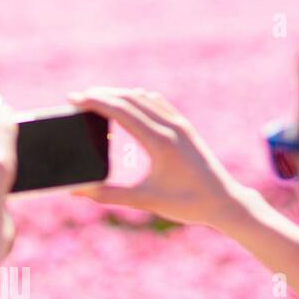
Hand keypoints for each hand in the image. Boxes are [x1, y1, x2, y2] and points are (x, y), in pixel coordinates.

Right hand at [67, 87, 250, 228]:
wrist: (225, 202)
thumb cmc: (187, 204)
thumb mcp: (144, 200)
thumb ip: (108, 194)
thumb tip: (76, 191)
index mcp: (159, 142)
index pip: (121, 111)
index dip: (94, 102)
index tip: (73, 99)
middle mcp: (171, 127)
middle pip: (129, 98)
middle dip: (101, 95)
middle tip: (77, 98)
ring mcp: (180, 124)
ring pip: (143, 97)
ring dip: (118, 94)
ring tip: (96, 99)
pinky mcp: (185, 127)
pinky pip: (157, 102)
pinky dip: (137, 98)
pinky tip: (127, 103)